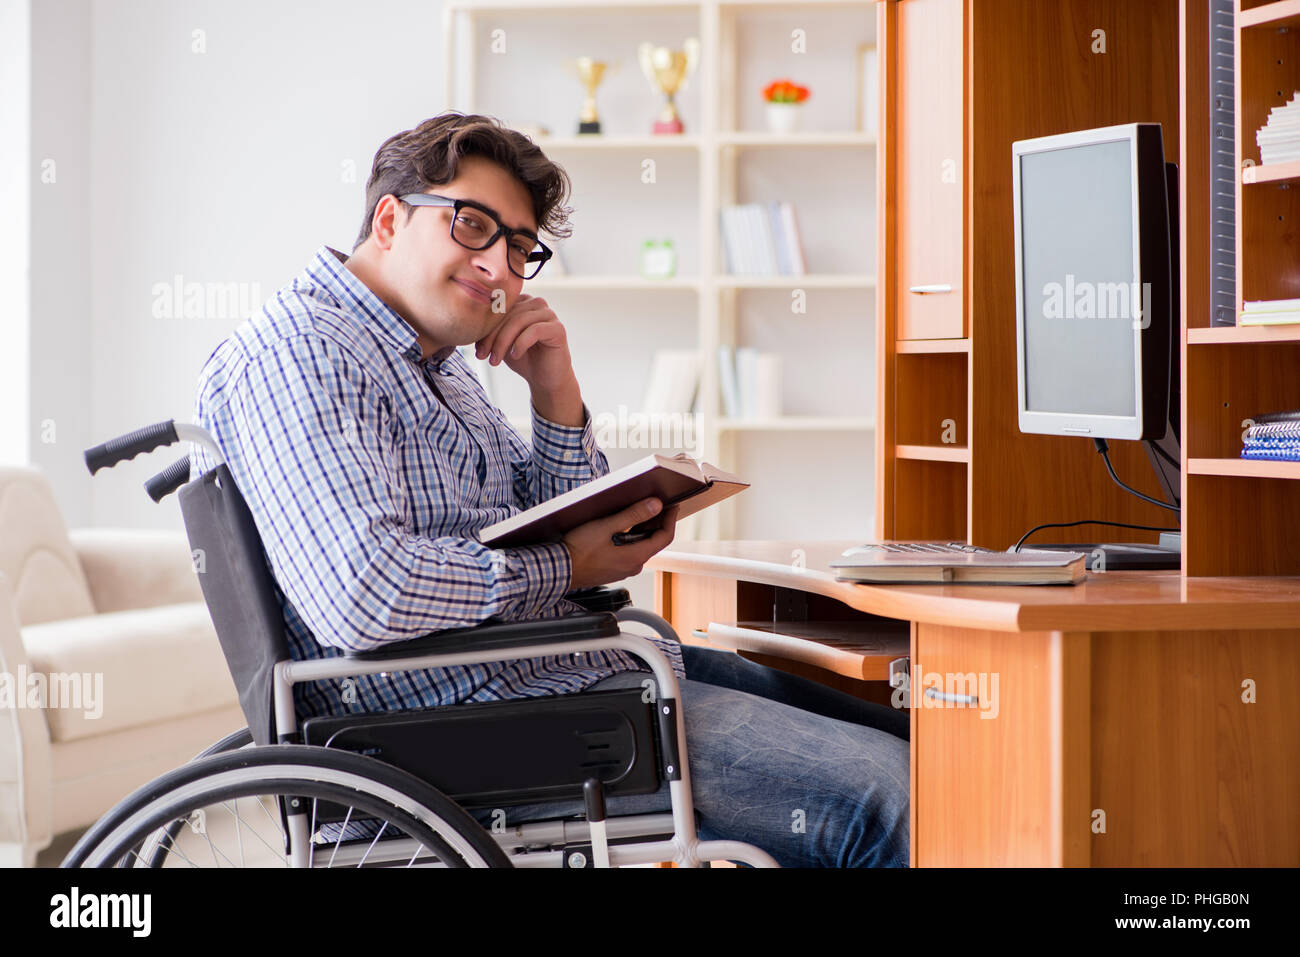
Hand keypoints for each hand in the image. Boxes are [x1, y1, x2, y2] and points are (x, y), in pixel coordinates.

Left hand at [475, 294, 572, 394]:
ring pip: (518, 322)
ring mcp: (549, 314)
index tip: (476, 349)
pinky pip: (534, 330)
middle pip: (508, 315)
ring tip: (495, 360)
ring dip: (503, 343)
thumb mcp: (501, 342)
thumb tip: (469, 324)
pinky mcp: (558, 328)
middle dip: (492, 337)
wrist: (545, 379)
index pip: (499, 309)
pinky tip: (515, 355)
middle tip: (483, 356)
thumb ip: (490, 330)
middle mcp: (536, 304)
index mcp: (522, 302)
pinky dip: (520, 343)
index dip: (485, 328)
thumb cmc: (523, 359)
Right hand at [563, 498, 680, 589]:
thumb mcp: (606, 527)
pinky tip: (622, 528)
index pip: (665, 537)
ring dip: (643, 530)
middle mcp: (633, 566)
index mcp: (636, 556)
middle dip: (657, 522)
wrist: (559, 569)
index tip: (672, 505)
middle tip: (656, 504)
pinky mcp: (613, 569)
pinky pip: (630, 552)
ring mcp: (623, 569)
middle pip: (654, 542)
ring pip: (641, 546)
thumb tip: (655, 506)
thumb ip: (633, 515)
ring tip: (639, 512)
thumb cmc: (578, 550)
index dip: (670, 519)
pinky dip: (632, 538)